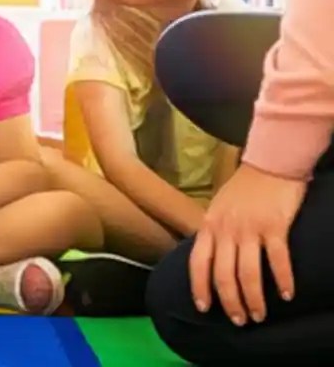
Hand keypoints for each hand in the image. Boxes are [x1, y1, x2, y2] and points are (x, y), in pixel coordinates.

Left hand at [190, 163, 306, 325]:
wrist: (271, 163)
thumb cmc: (245, 187)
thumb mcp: (219, 208)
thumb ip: (214, 232)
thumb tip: (209, 256)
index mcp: (209, 225)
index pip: (197, 263)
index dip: (199, 288)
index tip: (203, 308)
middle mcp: (226, 229)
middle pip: (223, 275)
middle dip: (229, 302)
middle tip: (239, 320)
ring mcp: (250, 229)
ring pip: (248, 273)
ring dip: (253, 299)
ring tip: (259, 315)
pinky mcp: (274, 227)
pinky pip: (278, 260)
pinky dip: (283, 280)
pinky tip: (287, 295)